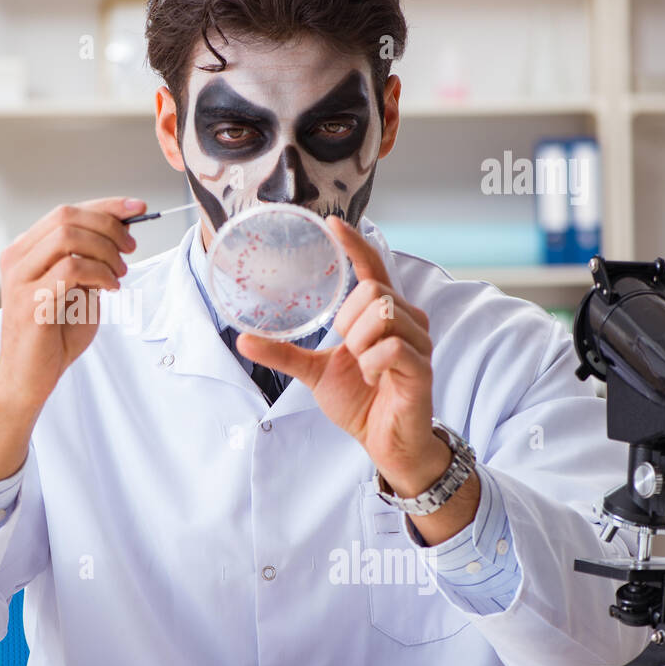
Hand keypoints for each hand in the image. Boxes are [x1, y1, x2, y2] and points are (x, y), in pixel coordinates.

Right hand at [0, 197, 140, 409]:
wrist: (29, 378)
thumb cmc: (54, 335)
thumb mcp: (78, 289)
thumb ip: (90, 261)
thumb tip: (121, 232)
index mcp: (25, 250)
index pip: (66, 211)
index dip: (106, 206)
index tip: (139, 209)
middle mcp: (17, 258)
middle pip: (66, 216)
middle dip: (109, 227)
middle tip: (130, 250)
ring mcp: (20, 279)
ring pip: (67, 237)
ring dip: (105, 251)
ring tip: (119, 274)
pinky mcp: (30, 302)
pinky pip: (70, 269)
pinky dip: (99, 273)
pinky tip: (110, 289)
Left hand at [235, 215, 447, 498]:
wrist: (385, 441)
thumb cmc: (359, 400)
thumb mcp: (314, 372)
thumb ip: (283, 353)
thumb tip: (241, 339)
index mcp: (383, 313)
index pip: (372, 266)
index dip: (355, 244)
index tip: (332, 223)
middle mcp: (408, 319)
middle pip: (371, 292)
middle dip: (349, 322)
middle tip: (349, 351)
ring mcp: (419, 341)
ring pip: (382, 316)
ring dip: (360, 346)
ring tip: (363, 367)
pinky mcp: (423, 366)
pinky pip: (391, 348)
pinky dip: (372, 366)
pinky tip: (374, 379)